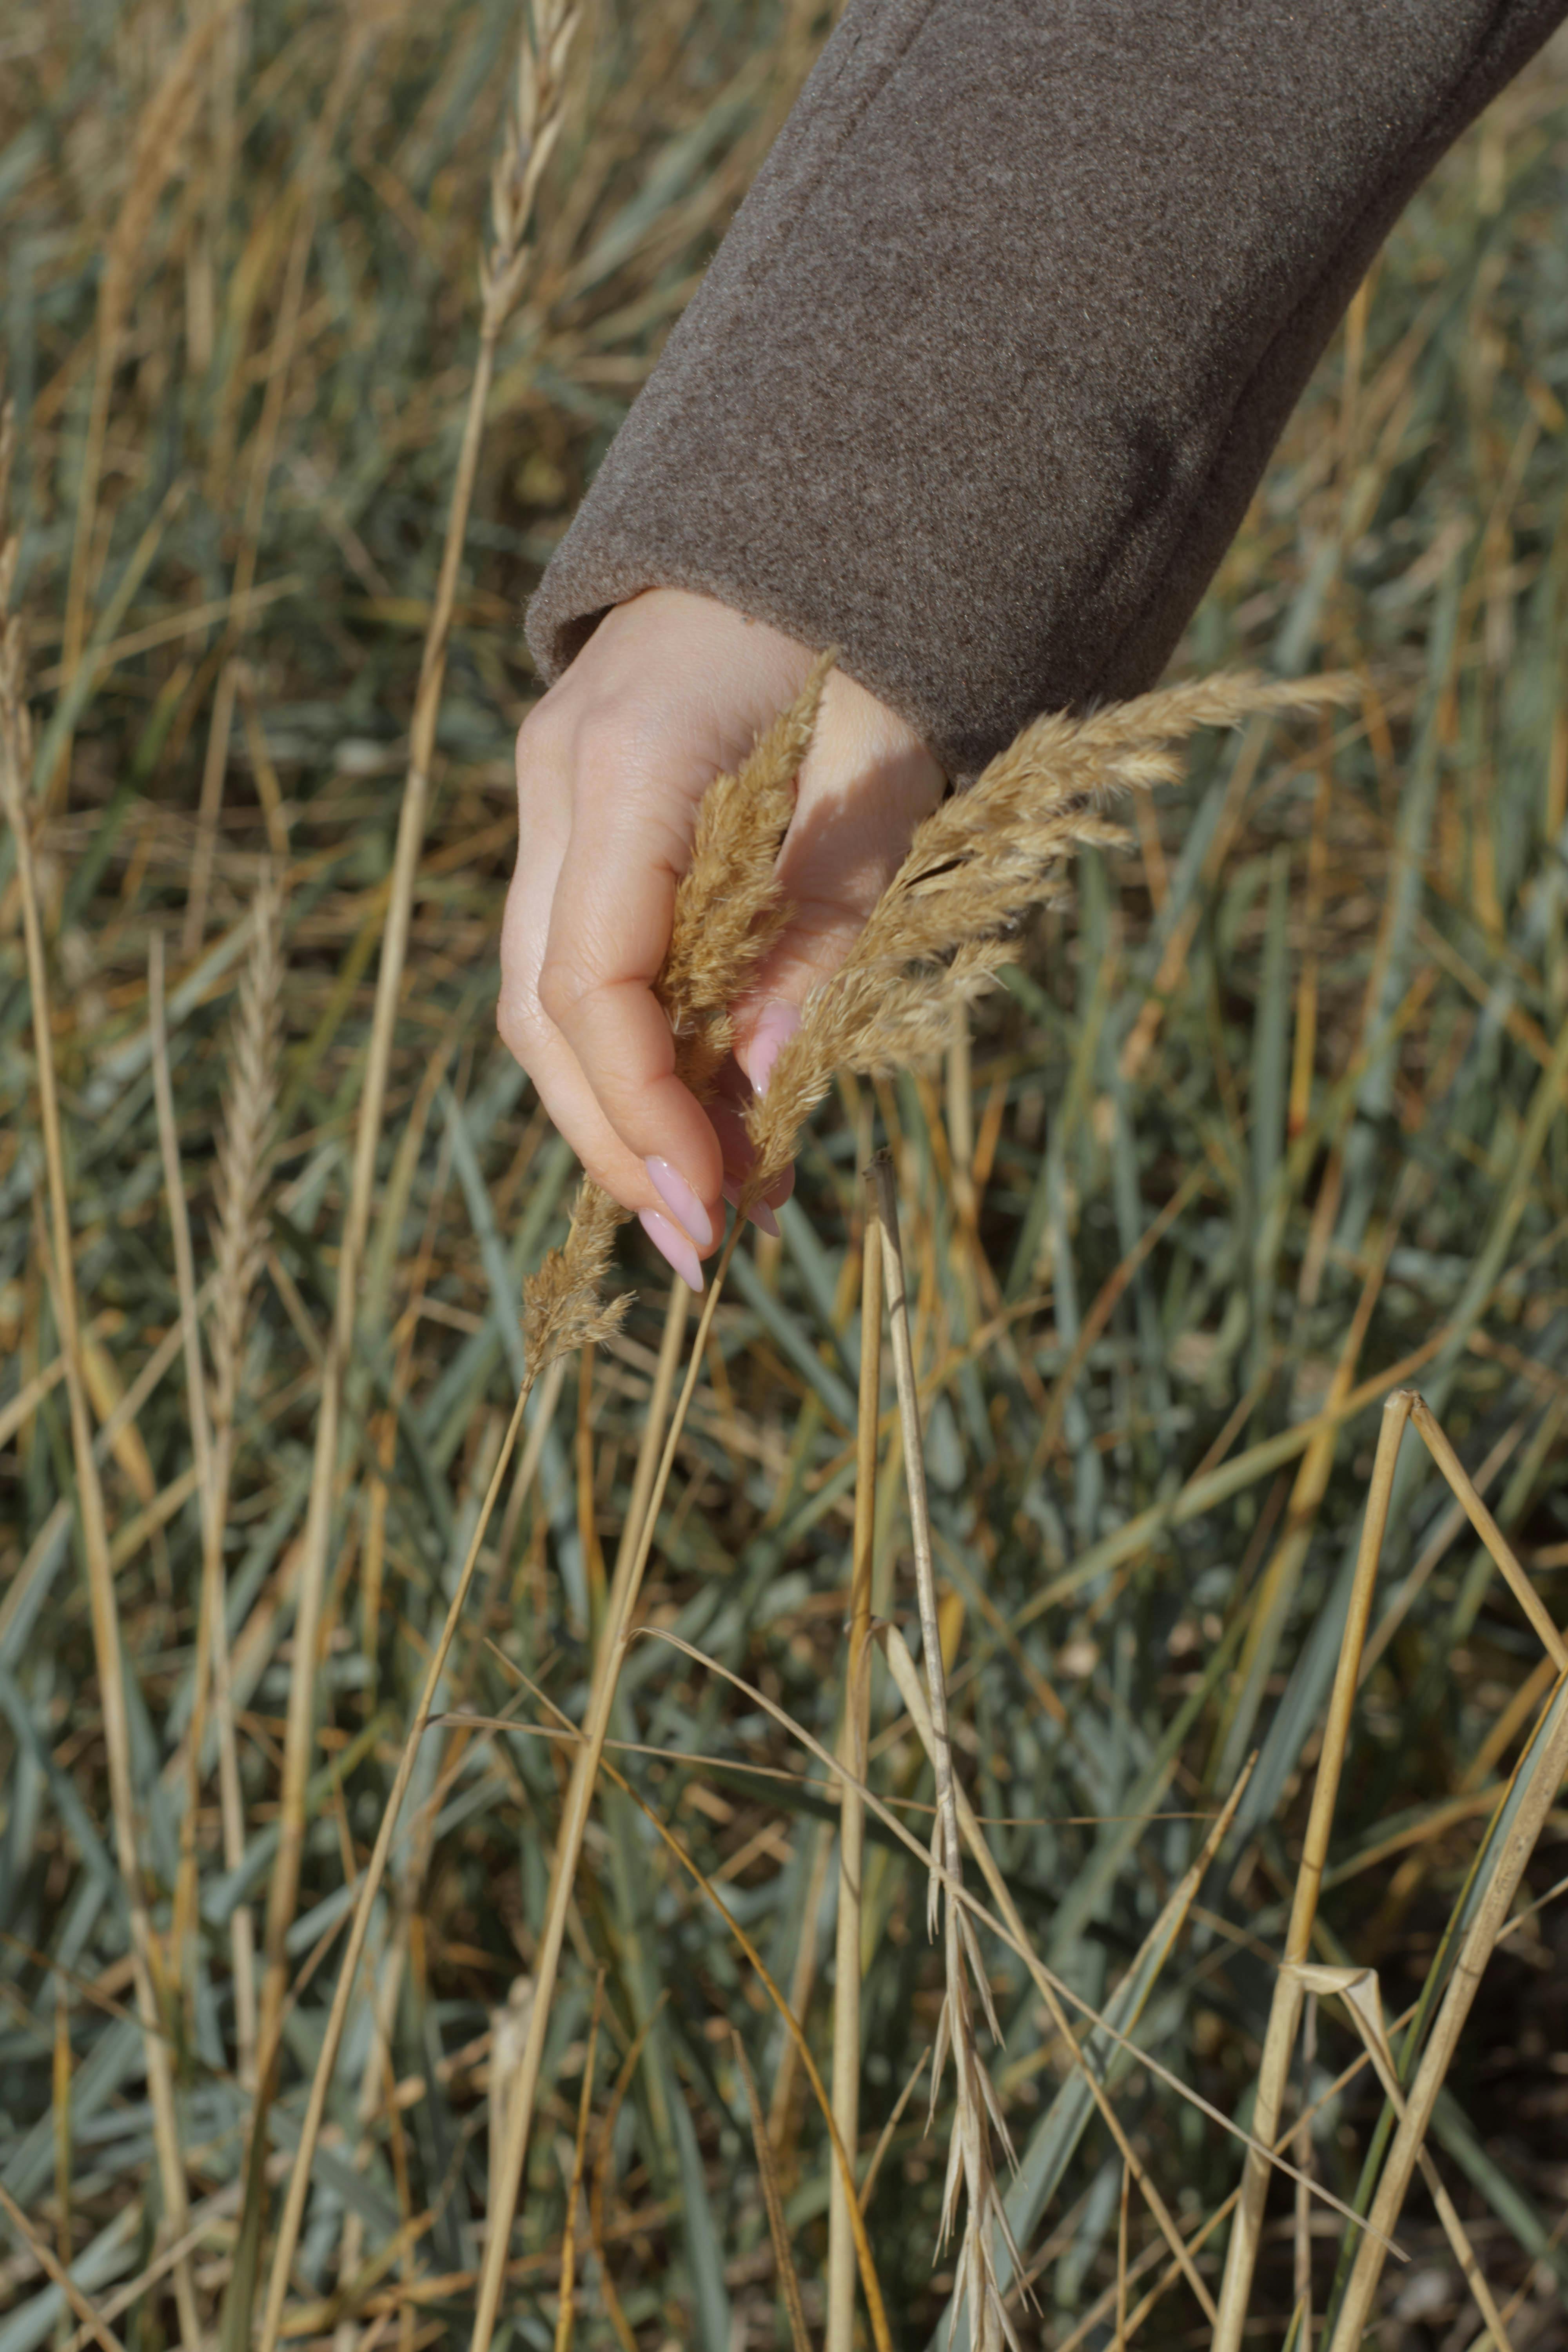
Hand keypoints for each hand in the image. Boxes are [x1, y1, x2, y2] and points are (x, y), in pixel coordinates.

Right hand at [499, 588, 943, 1286]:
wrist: (819, 522)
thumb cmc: (873, 639)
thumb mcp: (884, 781)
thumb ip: (825, 928)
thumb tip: (764, 1087)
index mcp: (629, 763)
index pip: (591, 977)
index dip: (639, 1106)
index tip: (712, 1199)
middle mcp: (561, 785)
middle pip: (543, 1006)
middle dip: (614, 1137)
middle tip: (703, 1243)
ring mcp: (554, 799)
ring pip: (544, 994)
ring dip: (618, 1107)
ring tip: (716, 1197)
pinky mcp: (579, 821)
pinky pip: (579, 959)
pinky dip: (632, 1048)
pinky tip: (701, 1110)